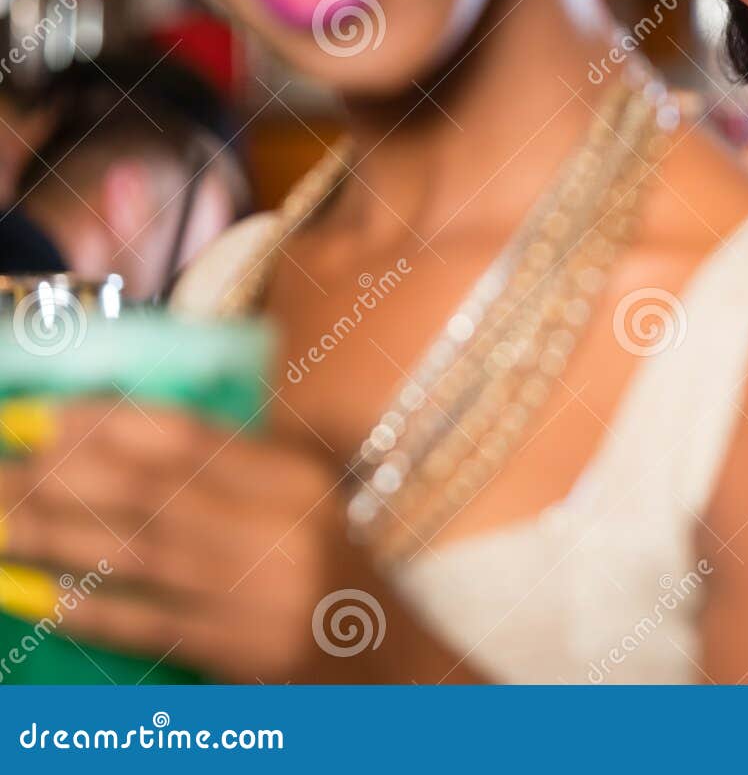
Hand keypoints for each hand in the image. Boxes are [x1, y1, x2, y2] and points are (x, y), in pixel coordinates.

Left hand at [0, 399, 352, 681]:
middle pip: (149, 491)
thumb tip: (114, 435)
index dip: (104, 423)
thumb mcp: (296, 502)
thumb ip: (228, 468)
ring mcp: (260, 591)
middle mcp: (279, 527)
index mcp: (293, 479)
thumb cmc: (328, 568)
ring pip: (137, 554)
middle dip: (60, 478)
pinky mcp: (241, 649)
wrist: (384, 658)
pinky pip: (148, 623)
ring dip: (54, 538)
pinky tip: (36, 595)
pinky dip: (88, 609)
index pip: (186, 437)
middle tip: (2, 468)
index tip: (42, 415)